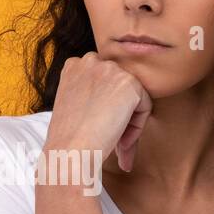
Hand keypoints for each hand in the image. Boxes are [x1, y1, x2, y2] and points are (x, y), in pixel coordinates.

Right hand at [46, 51, 151, 172]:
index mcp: (74, 65)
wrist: (68, 152)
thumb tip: (115, 104)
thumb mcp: (74, 106)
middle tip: (114, 143)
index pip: (104, 83)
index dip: (106, 109)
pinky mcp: (128, 83)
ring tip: (118, 147)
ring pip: (133, 97)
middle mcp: (90, 60)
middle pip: (119, 88)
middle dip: (119, 115)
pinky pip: (145, 106)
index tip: (100, 131)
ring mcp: (110, 69)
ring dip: (129, 123)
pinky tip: (121, 142)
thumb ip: (93, 96)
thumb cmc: (68, 139)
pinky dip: (137, 128)